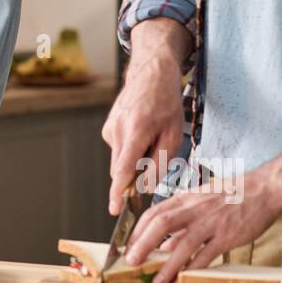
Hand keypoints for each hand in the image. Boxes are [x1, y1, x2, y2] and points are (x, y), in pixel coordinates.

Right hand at [103, 54, 184, 214]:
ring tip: (151, 138)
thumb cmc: (165, 101)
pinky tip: (142, 133)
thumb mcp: (173, 133)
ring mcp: (110, 129)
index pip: (123, 169)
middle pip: (121, 169)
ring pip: (120, 160)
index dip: (119, 192)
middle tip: (154, 160)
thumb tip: (147, 185)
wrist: (150, 73)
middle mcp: (118, 130)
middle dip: (134, 176)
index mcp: (136, 131)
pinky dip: (130, 150)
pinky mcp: (107, 129)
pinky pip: (119, 150)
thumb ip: (160, 162)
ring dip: (135, 160)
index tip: (114, 209)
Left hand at [121, 172, 281, 282]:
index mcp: (185, 199)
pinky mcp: (227, 235)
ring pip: (183, 243)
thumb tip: (165, 246)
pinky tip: (185, 279)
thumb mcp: (201, 202)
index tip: (128, 247)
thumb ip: (183, 222)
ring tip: (157, 282)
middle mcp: (194, 208)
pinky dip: (194, 268)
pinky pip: (207, 254)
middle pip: (161, 224)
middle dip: (143, 244)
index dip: (138, 230)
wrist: (263, 189)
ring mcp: (210, 222)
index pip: (154, 213)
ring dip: (167, 265)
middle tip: (132, 262)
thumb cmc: (231, 195)